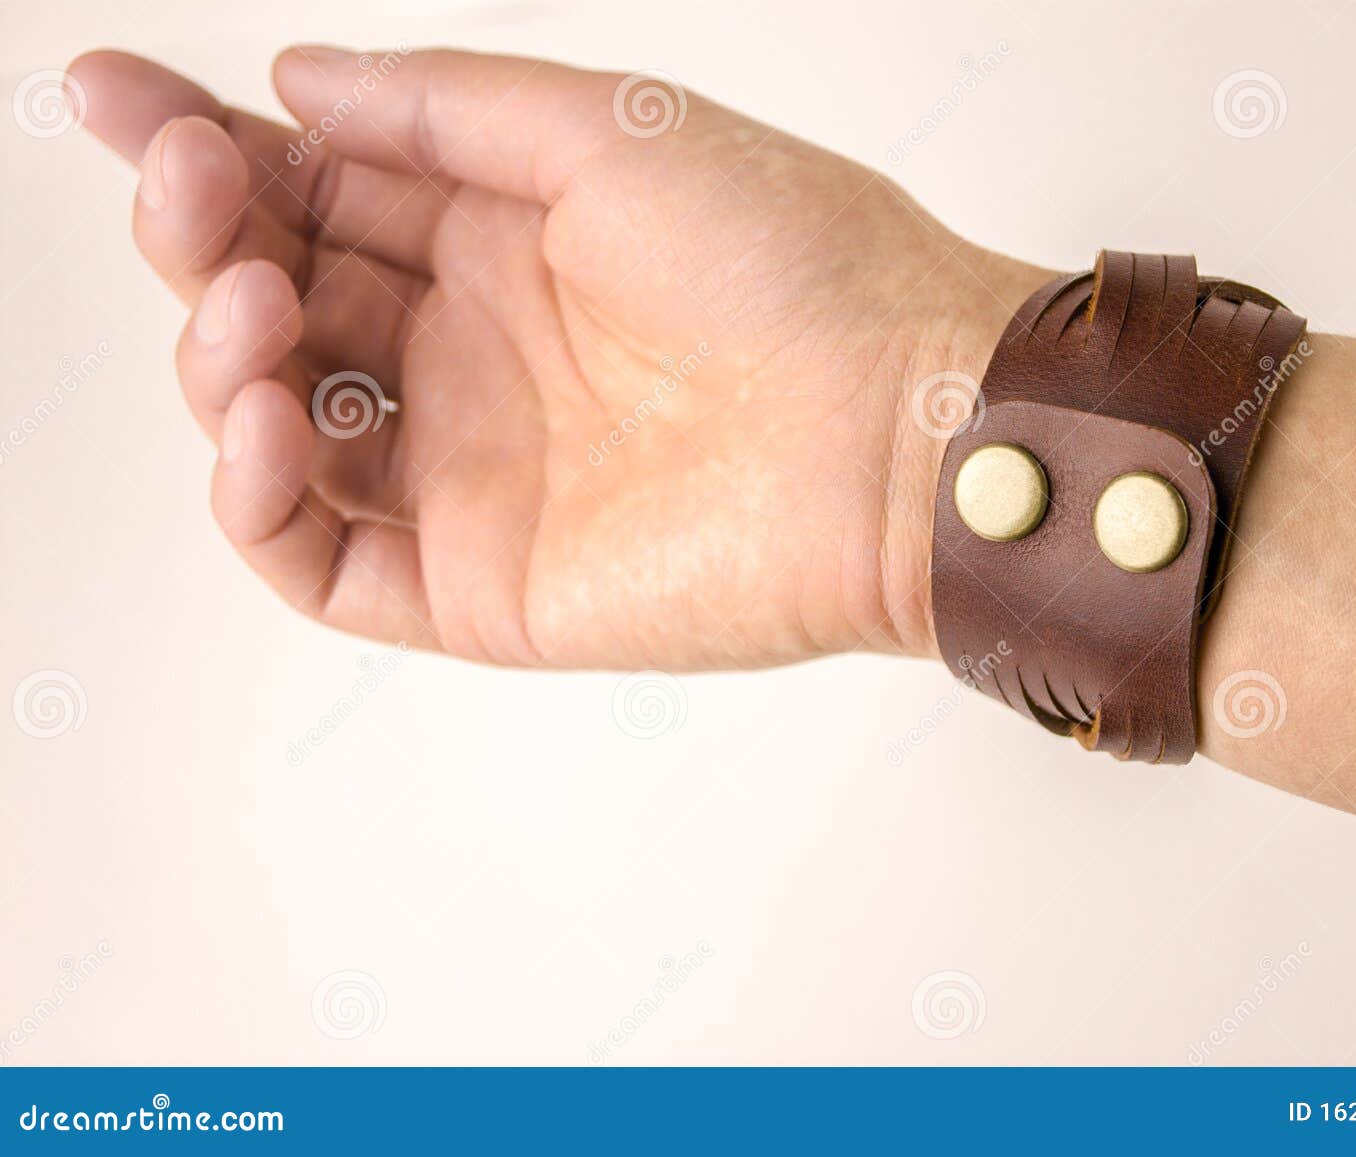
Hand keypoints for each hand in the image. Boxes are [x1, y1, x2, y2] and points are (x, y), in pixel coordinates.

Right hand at [69, 47, 1043, 667]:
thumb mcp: (611, 134)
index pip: (320, 191)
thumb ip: (445, 112)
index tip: (108, 93)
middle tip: (197, 189)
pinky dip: (259, 494)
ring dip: (223, 355)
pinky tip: (269, 417)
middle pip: (281, 297)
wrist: (902, 426)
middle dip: (207, 235)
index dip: (207, 144)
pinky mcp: (477, 583)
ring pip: (277, 425)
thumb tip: (295, 82)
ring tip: (256, 301)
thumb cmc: (799, 265)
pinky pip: (317, 555)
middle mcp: (474, 356)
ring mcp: (469, 473)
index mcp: (505, 241)